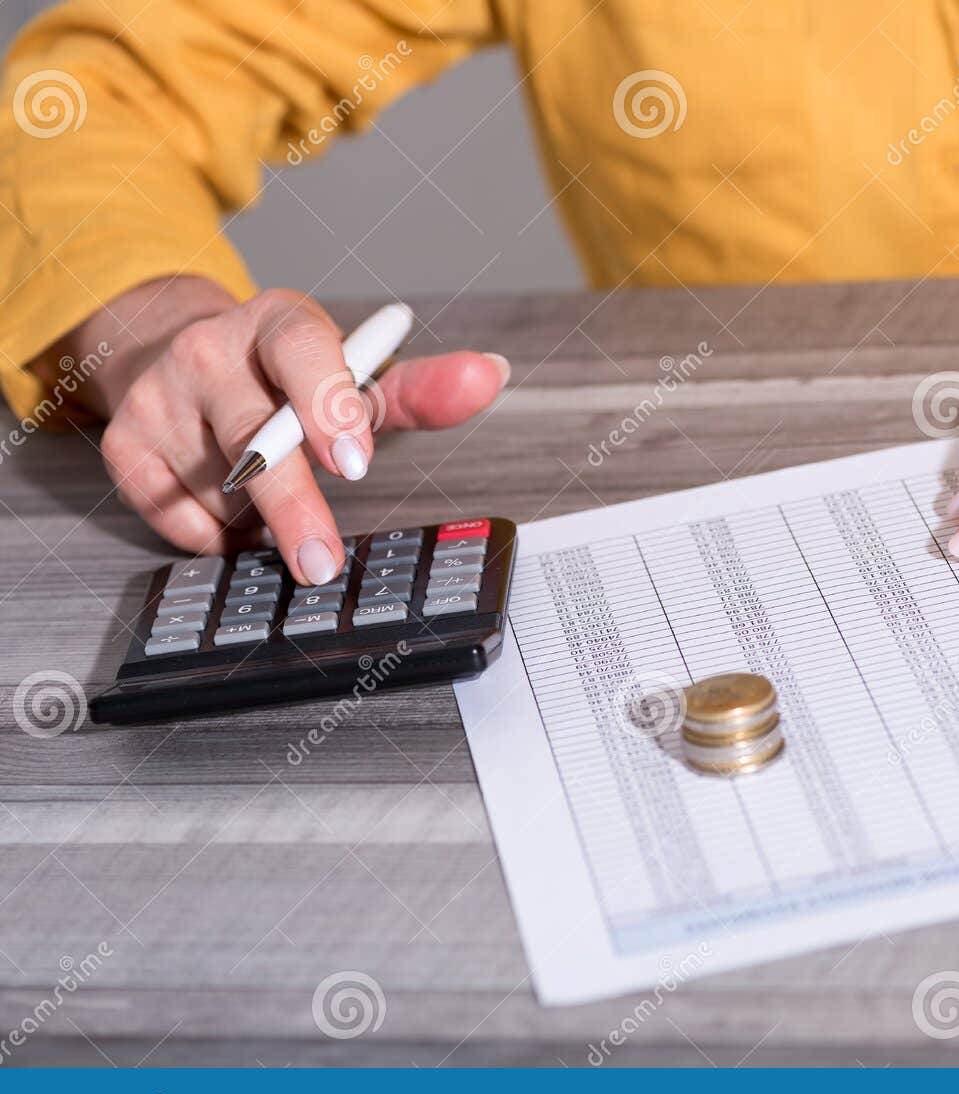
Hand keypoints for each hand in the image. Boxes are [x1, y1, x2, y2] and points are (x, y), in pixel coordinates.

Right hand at [55, 277, 509, 584]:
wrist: (176, 354)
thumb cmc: (286, 379)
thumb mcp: (355, 378)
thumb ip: (422, 388)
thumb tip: (491, 374)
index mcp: (278, 322)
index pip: (302, 348)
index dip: (328, 403)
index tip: (355, 459)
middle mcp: (209, 348)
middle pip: (254, 435)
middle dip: (292, 506)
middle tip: (321, 562)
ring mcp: (159, 395)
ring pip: (218, 485)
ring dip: (259, 518)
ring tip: (278, 503)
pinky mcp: (123, 442)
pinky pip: (174, 513)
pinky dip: (214, 533)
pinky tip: (231, 512)